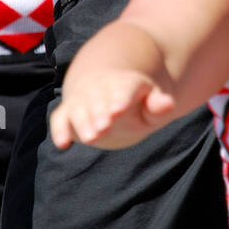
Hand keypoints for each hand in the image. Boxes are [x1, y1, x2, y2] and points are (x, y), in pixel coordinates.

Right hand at [49, 66, 175, 149]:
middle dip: (100, 113)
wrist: (108, 94)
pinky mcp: (68, 112)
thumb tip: (168, 104)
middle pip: (99, 99)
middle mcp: (100, 88)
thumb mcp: (151, 107)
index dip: (121, 98)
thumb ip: (158, 107)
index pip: (124, 89)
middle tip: (104, 128)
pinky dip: (59, 129)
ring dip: (83, 123)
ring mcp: (82, 99)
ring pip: (79, 108)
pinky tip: (63, 144)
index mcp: (126, 84)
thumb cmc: (136, 106)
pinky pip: (60, 118)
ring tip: (91, 138)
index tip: (119, 110)